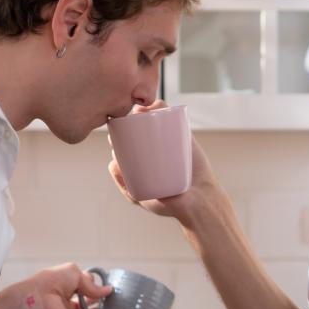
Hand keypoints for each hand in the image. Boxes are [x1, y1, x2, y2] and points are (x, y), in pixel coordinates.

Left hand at [23, 263, 112, 308]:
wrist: (37, 300)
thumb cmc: (51, 281)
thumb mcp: (75, 274)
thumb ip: (92, 284)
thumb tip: (108, 290)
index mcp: (65, 282)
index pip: (84, 283)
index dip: (95, 284)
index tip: (107, 287)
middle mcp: (66, 296)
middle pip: (87, 298)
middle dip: (98, 298)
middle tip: (112, 298)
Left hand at [107, 100, 227, 227]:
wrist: (198, 200)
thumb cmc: (168, 203)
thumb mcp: (140, 197)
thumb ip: (124, 185)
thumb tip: (111, 163)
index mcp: (140, 159)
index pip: (124, 141)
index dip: (116, 134)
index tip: (113, 136)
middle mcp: (152, 146)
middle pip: (135, 126)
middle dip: (127, 119)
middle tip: (124, 123)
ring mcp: (166, 137)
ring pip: (151, 116)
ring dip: (142, 109)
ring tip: (139, 113)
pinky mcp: (181, 132)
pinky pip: (170, 113)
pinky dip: (160, 105)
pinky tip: (154, 107)